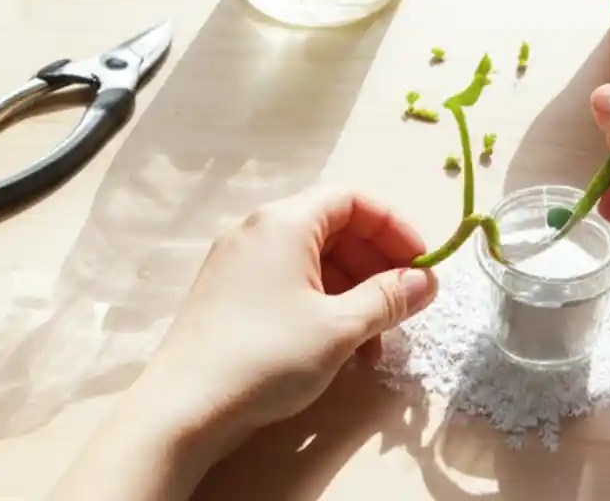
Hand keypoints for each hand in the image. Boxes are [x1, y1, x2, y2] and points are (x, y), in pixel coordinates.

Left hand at [139, 186, 437, 434]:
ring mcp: (241, 263)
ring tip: (377, 343)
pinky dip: (325, 306)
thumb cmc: (265, 357)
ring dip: (356, 293)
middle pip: (337, 228)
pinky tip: (342, 348)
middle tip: (406, 304)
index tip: (423, 263)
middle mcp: (260, 231)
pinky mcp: (231, 295)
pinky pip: (292, 284)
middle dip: (379, 265)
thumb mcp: (340, 327)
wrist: (182, 409)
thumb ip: (389, 298)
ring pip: (317, 261)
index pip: (355, 199)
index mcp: (286, 222)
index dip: (397, 226)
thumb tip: (426, 281)